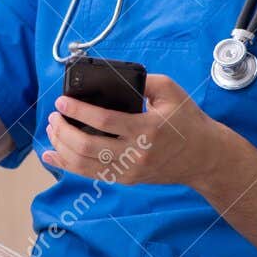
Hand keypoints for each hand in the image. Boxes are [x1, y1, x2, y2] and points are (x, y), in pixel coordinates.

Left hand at [41, 74, 222, 188]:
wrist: (203, 157)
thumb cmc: (187, 121)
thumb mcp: (172, 92)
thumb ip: (145, 81)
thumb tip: (114, 77)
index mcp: (147, 129)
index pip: (104, 121)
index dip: (78, 111)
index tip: (61, 101)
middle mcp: (136, 154)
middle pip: (88, 147)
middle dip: (63, 130)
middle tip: (53, 116)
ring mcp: (129, 171)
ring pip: (84, 165)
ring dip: (62, 147)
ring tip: (52, 130)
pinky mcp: (126, 179)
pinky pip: (90, 174)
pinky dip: (67, 165)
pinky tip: (52, 155)